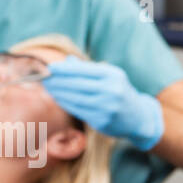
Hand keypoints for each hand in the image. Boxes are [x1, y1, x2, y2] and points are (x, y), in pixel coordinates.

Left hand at [42, 56, 163, 149]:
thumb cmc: (119, 91)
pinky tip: (57, 98)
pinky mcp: (102, 121)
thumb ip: (88, 69)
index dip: (64, 69)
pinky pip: (78, 110)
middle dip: (57, 80)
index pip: (83, 70)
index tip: (50, 67)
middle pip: (76, 84)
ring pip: (75, 98)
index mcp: (113, 75)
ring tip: (48, 87)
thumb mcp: (109, 76)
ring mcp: (107, 107)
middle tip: (43, 77)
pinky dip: (65, 103)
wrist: (139, 118)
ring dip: (58, 92)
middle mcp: (111, 90)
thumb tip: (66, 61)